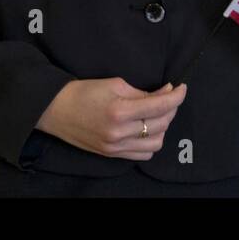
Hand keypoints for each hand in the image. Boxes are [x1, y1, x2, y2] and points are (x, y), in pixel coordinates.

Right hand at [36, 78, 187, 159]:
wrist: (56, 110)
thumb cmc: (84, 92)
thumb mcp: (115, 84)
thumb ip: (142, 92)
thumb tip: (165, 93)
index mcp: (120, 111)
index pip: (160, 106)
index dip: (176, 96)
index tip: (182, 87)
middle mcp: (120, 133)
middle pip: (161, 124)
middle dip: (171, 108)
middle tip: (168, 95)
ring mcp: (115, 147)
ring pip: (156, 143)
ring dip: (163, 127)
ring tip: (157, 113)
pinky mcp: (111, 155)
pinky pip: (142, 154)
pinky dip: (151, 142)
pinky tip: (147, 129)